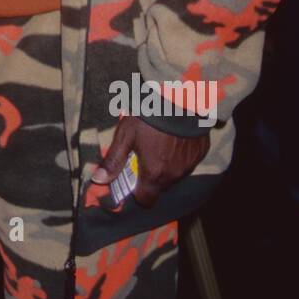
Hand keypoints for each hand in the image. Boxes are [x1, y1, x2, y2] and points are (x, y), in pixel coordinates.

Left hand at [91, 113, 209, 209]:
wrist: (181, 97)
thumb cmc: (150, 116)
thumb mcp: (126, 135)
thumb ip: (113, 160)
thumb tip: (98, 180)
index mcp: (154, 174)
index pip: (146, 200)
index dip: (137, 193)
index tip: (132, 178)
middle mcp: (174, 175)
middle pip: (160, 187)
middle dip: (151, 175)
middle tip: (144, 154)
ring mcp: (190, 165)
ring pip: (175, 175)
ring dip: (166, 166)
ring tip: (159, 142)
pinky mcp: (200, 153)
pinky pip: (188, 162)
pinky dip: (181, 155)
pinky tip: (175, 137)